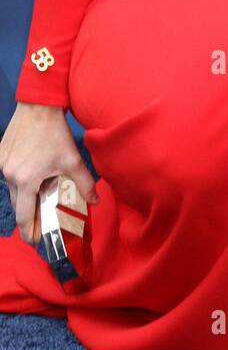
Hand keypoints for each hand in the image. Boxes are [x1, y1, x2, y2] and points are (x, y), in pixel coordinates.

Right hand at [0, 102, 99, 244]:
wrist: (38, 107)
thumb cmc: (55, 133)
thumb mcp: (73, 159)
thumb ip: (84, 183)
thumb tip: (95, 201)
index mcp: (27, 180)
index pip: (25, 216)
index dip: (30, 232)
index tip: (35, 243)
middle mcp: (10, 175)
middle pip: (17, 205)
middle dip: (27, 218)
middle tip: (38, 228)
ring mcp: (2, 165)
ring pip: (12, 190)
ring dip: (23, 198)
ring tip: (36, 204)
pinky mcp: (0, 155)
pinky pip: (8, 175)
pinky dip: (18, 181)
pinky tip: (31, 179)